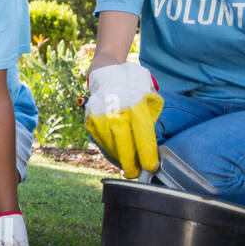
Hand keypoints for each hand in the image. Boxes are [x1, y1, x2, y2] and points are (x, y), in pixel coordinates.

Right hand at [84, 62, 162, 177]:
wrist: (107, 71)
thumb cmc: (134, 86)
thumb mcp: (150, 97)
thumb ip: (152, 118)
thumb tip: (154, 142)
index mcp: (135, 108)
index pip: (143, 139)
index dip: (148, 156)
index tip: (152, 167)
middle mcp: (116, 114)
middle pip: (124, 148)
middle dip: (131, 165)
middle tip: (135, 173)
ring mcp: (100, 118)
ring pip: (110, 147)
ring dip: (119, 158)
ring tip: (127, 163)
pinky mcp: (90, 120)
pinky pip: (100, 142)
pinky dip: (108, 149)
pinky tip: (116, 151)